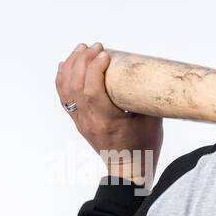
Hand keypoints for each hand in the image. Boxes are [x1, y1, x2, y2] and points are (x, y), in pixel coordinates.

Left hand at [56, 42, 162, 183]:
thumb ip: (146, 98)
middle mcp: (90, 121)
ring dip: (72, 65)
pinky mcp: (77, 121)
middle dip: (84, 61)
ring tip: (82, 49)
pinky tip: (68, 64)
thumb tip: (147, 74)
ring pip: (66, 88)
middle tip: (96, 47)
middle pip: (76, 86)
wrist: (128, 169)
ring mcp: (80, 121)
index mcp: (108, 122)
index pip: (93, 91)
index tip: (105, 53)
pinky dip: (63, 77)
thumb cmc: (144, 147)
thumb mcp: (152, 122)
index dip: (95, 68)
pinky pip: (63, 95)